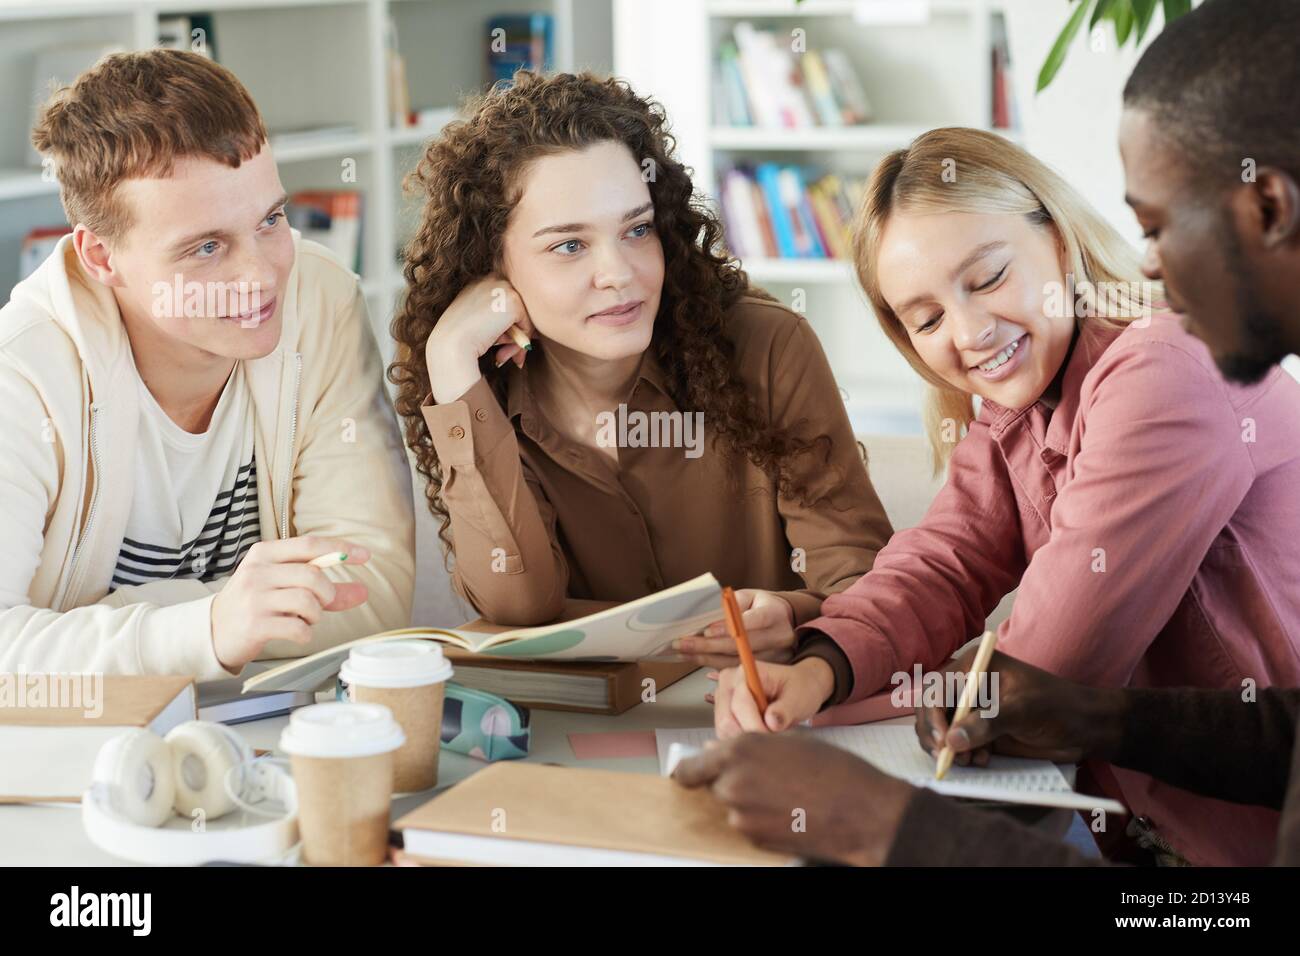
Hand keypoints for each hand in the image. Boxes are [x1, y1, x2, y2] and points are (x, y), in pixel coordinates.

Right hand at [210, 536, 369, 672]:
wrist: (213, 630)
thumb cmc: (255, 603)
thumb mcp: (283, 586)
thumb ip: (323, 588)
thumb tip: (362, 592)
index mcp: (264, 554)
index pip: (310, 545)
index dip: (340, 548)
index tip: (365, 556)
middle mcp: (257, 572)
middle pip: (313, 576)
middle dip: (327, 593)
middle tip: (321, 604)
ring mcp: (254, 598)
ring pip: (308, 602)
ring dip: (315, 615)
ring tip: (303, 619)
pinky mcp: (254, 624)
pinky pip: (298, 628)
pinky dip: (305, 633)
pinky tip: (295, 632)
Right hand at [425, 274, 535, 404]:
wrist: (451, 345)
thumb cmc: (458, 340)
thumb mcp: (477, 323)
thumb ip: (495, 320)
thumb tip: (521, 335)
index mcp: (479, 282)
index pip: (505, 302)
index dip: (508, 326)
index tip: (503, 345)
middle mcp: (492, 278)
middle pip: (517, 307)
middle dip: (516, 333)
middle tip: (509, 355)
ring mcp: (503, 287)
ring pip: (524, 316)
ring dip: (518, 339)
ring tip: (503, 353)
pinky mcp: (513, 300)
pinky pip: (527, 324)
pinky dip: (520, 340)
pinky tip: (502, 346)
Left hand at [672, 733, 914, 865]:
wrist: (861, 810)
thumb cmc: (833, 769)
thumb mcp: (790, 741)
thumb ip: (747, 745)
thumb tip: (716, 750)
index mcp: (738, 751)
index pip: (688, 768)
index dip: (688, 771)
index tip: (688, 774)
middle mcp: (732, 783)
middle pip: (714, 787)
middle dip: (731, 783)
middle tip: (765, 781)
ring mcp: (741, 816)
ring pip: (733, 808)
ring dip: (749, 803)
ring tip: (786, 796)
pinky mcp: (754, 840)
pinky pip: (749, 827)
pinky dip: (762, 821)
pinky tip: (789, 812)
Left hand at [673, 589, 794, 666]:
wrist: (784, 622)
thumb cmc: (761, 607)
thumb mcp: (749, 596)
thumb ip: (731, 604)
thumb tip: (707, 618)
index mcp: (775, 615)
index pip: (752, 621)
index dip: (728, 627)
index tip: (706, 631)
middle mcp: (779, 638)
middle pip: (741, 646)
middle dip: (708, 646)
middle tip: (682, 643)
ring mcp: (777, 657)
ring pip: (737, 661)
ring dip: (707, 658)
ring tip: (684, 653)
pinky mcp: (770, 671)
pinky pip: (738, 672)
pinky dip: (714, 666)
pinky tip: (698, 660)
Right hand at [713, 657, 833, 738]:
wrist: (797, 689)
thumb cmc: (798, 689)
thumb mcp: (798, 697)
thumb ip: (784, 710)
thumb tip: (771, 722)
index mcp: (743, 673)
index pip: (739, 704)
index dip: (755, 724)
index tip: (773, 733)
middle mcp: (727, 684)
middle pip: (727, 720)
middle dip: (749, 733)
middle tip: (772, 736)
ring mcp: (722, 700)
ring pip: (725, 730)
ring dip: (746, 738)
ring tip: (768, 732)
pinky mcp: (723, 714)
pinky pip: (726, 735)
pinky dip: (742, 740)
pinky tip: (759, 733)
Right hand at [915, 649, 1125, 766]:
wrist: (1085, 728)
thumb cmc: (1058, 706)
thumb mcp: (1023, 709)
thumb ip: (987, 722)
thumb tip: (952, 740)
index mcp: (974, 667)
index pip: (937, 689)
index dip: (933, 715)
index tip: (943, 741)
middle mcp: (968, 686)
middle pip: (932, 709)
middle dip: (935, 734)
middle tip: (946, 757)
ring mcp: (973, 710)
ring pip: (941, 729)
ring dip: (948, 748)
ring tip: (968, 761)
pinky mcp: (980, 731)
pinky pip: (957, 744)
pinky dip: (962, 755)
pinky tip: (981, 760)